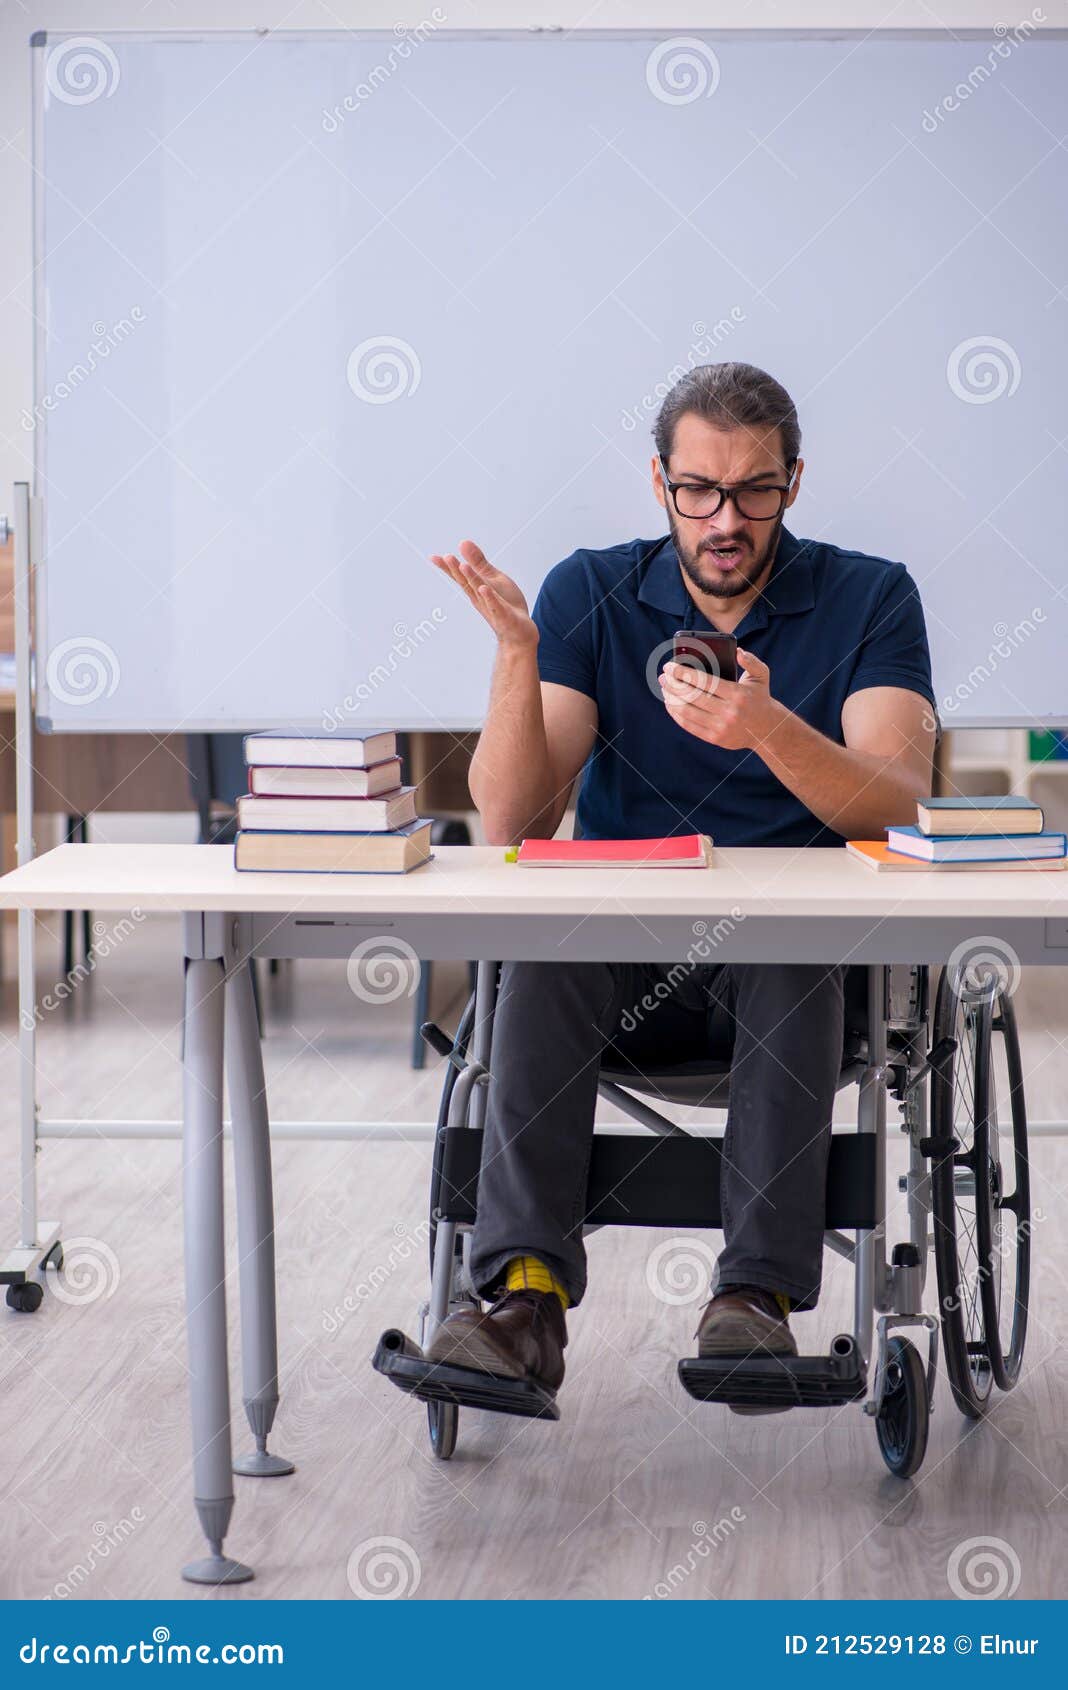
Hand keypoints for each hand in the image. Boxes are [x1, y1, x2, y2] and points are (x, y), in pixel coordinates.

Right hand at [429, 540, 537, 650]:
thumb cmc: (506, 604)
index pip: (459, 576)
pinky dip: (490, 598)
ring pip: (480, 591)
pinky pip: (497, 606)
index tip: (432, 557)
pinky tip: (484, 589)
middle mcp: (479, 598)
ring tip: (462, 565)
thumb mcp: (493, 578)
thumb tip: (462, 542)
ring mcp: (491, 607)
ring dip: (471, 579)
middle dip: (456, 570)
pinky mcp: (505, 616)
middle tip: (446, 557)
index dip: (447, 567)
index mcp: (475, 588)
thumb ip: (479, 562)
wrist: (520, 633)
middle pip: (466, 582)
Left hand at [658, 647, 781, 750]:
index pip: (704, 682)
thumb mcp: (761, 676)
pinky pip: (690, 726)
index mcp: (737, 694)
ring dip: (671, 699)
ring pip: (688, 712)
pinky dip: (676, 714)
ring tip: (664, 689)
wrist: (766, 729)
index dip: (683, 673)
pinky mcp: (715, 739)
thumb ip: (751, 661)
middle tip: (662, 677)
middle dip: (673, 685)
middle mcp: (729, 712)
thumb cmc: (759, 697)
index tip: (670, 666)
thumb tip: (738, 652)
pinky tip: (670, 704)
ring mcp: (721, 727)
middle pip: (693, 696)